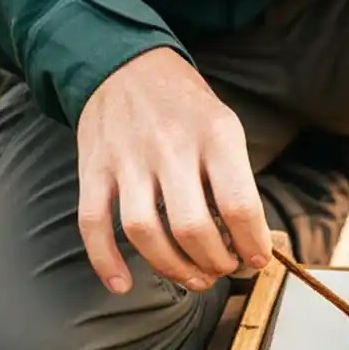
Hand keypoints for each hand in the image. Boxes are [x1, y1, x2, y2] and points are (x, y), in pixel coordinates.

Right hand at [76, 47, 271, 293]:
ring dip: (172, 268)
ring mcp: (127, 159)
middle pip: (193, 227)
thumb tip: (246, 242)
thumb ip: (234, 180)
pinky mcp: (94, 168)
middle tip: (223, 267)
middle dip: (214, 262)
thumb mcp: (225, 127)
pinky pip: (93, 223)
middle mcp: (170, 147)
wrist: (126, 65)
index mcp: (215, 135)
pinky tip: (123, 285)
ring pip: (144, 232)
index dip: (252, 244)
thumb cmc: (185, 108)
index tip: (256, 259)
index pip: (240, 205)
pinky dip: (105, 261)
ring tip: (193, 277)